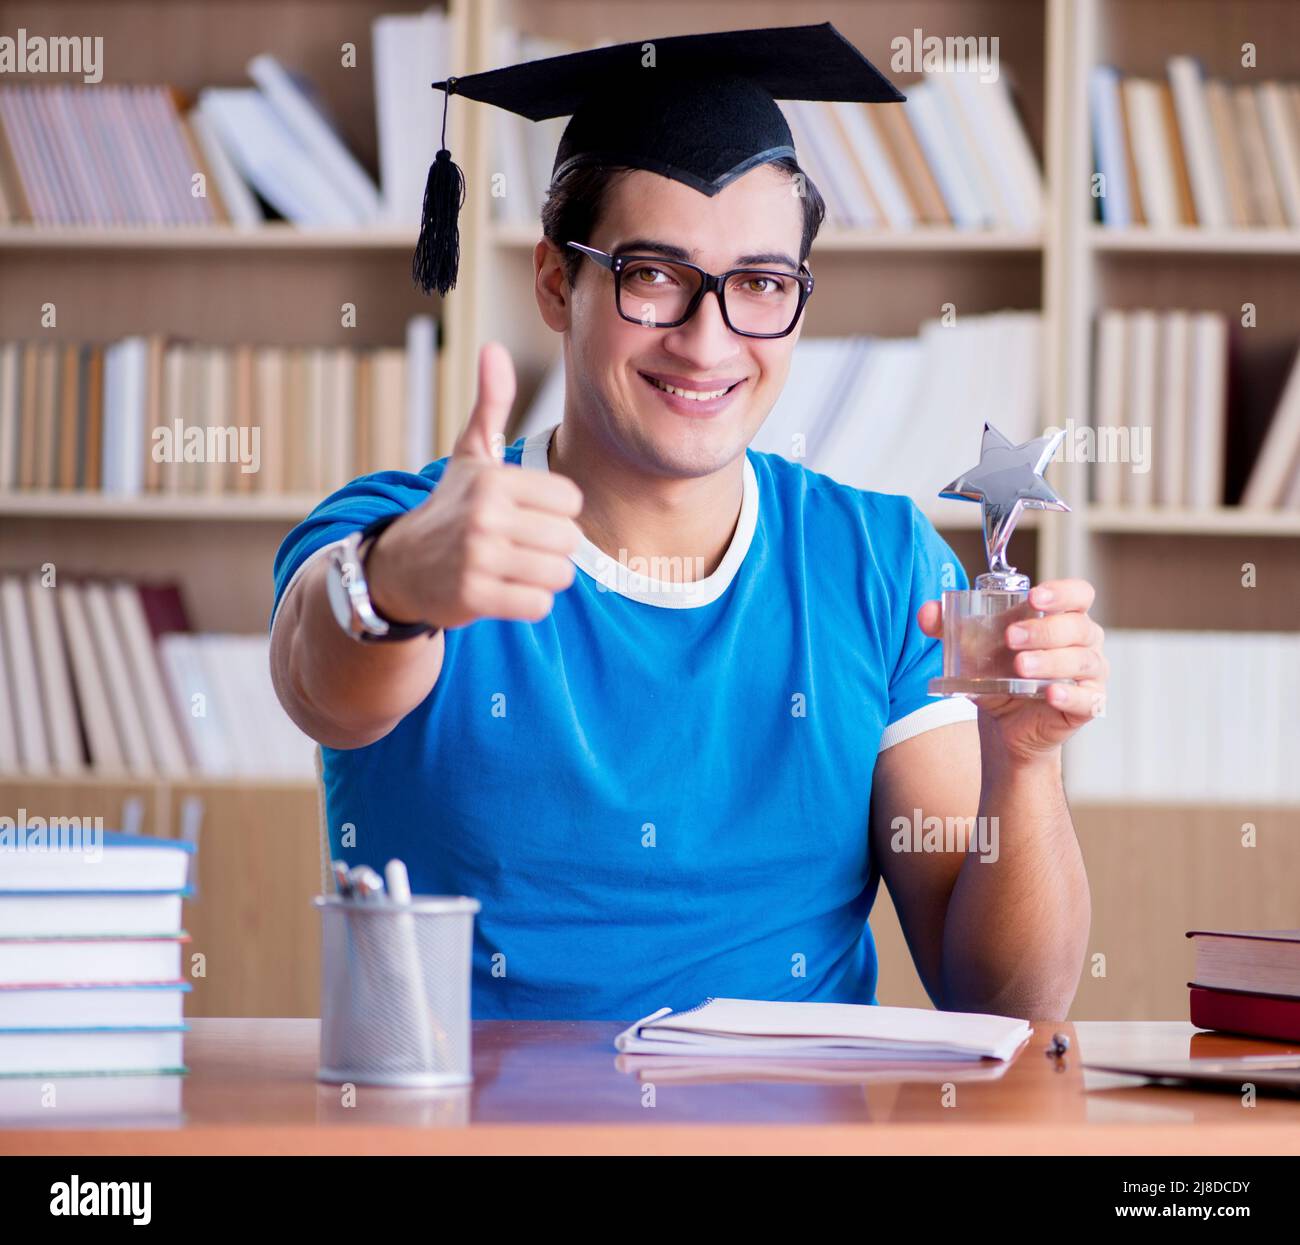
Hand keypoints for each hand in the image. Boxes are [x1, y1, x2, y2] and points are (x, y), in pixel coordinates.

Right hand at [367, 342, 582, 628]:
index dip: (556, 511)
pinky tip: (504, 591)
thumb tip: (493, 349)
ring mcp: (478, 559)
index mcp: (493, 480)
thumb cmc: (448, 508)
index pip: (571, 501)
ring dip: (543, 577)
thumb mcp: (469, 456)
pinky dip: (528, 603)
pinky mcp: (474, 598)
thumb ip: (491, 406)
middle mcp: (484, 516)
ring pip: (558, 574)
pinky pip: (538, 605)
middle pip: (570, 540)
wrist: (399, 567)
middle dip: (552, 548)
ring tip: (513, 567)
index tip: (527, 513)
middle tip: (520, 546)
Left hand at [917, 579, 1107, 763]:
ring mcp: (1090, 674)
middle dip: (1044, 630)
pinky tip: (1051, 694)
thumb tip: (927, 611)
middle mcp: (1083, 642)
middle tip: (1010, 637)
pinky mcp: (1089, 704)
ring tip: (1020, 667)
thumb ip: (949, 628)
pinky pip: (1089, 699)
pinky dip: (1070, 696)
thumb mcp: (973, 651)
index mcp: (1062, 618)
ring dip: (1051, 661)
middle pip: (1078, 627)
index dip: (1061, 592)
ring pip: (1083, 661)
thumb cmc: (999, 676)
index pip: (1078, 594)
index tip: (1034, 597)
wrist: (1005, 725)